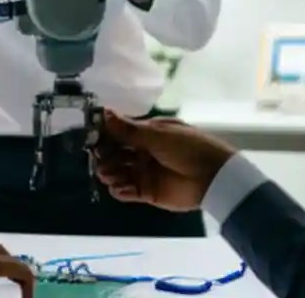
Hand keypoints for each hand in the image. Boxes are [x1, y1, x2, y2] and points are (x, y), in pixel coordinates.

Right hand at [93, 111, 235, 211]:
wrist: (213, 177)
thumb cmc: (187, 148)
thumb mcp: (157, 134)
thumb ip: (128, 129)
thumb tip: (104, 112)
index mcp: (146, 134)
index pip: (118, 133)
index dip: (104, 136)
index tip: (92, 138)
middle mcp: (142, 152)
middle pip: (114, 154)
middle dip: (105, 156)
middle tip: (100, 160)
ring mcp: (144, 172)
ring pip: (117, 172)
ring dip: (110, 173)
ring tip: (109, 175)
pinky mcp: (147, 192)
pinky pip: (127, 192)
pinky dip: (119, 190)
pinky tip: (119, 188)